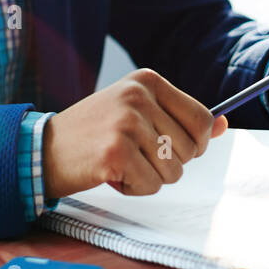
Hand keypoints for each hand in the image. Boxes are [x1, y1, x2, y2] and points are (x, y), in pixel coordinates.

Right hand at [42, 68, 227, 201]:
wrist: (46, 148)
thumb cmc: (96, 132)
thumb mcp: (137, 112)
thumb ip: (180, 117)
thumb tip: (223, 124)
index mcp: (147, 80)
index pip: (201, 119)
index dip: (193, 143)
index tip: (168, 146)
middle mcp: (138, 96)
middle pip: (190, 149)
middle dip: (167, 162)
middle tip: (134, 154)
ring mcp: (127, 122)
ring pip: (173, 171)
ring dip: (150, 177)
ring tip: (121, 162)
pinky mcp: (116, 152)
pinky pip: (151, 186)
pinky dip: (133, 188)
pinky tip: (110, 173)